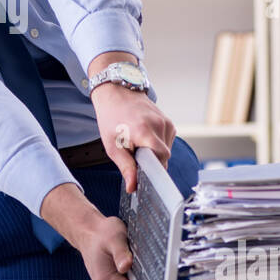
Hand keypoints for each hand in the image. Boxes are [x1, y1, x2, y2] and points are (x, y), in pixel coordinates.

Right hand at [40, 183, 137, 279]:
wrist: (89, 233)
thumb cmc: (101, 234)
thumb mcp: (113, 238)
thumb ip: (121, 253)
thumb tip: (126, 266)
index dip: (147, 277)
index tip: (146, 262)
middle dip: (142, 274)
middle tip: (135, 255)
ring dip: (137, 273)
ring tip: (129, 256)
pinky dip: (133, 273)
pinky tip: (127, 261)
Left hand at [88, 53, 176, 193]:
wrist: (116, 92)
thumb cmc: (111, 118)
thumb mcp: (113, 146)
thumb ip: (126, 167)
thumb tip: (133, 187)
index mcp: (145, 132)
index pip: (161, 160)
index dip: (154, 170)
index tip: (144, 173)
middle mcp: (159, 126)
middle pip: (164, 157)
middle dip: (152, 161)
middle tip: (135, 155)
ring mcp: (166, 122)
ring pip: (167, 149)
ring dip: (155, 152)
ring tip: (138, 143)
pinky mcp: (168, 121)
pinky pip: (167, 141)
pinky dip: (158, 144)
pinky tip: (144, 137)